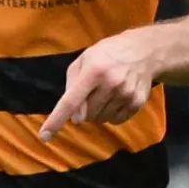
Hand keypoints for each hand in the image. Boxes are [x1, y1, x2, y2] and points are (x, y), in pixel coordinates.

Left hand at [39, 31, 159, 139]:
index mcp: (94, 70)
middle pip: (86, 115)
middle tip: (91, 93)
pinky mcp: (137, 102)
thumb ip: (72, 85)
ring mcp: (126, 94)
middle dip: (83, 110)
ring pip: (100, 119)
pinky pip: (116, 120)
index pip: (71, 101)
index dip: (56, 120)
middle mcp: (111, 83)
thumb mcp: (84, 59)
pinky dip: (111, 114)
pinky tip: (116, 98)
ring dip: (97, 112)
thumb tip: (74, 116)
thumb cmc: (107, 54)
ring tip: (105, 93)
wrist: (144, 51)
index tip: (44, 136)